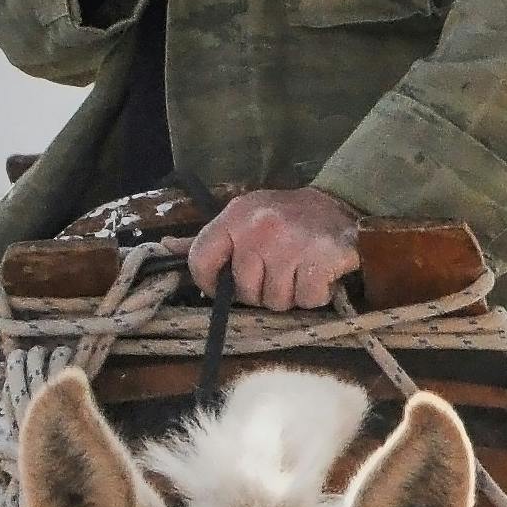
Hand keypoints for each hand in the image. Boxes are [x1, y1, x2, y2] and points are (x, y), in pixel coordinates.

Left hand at [190, 186, 362, 309]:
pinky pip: (307, 300)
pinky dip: (314, 296)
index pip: (200, 259)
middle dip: (261, 290)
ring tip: (298, 272)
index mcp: (236, 217)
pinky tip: (318, 276)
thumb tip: (165, 247)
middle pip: (244, 290)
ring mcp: (292, 245)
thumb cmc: (285, 217)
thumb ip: (208, 238)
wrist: (340, 204)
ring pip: (276, 302)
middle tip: (277, 272)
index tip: (224, 286)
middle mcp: (260, 229)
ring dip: (289, 295)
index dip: (209, 282)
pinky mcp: (321, 260)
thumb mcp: (244, 218)